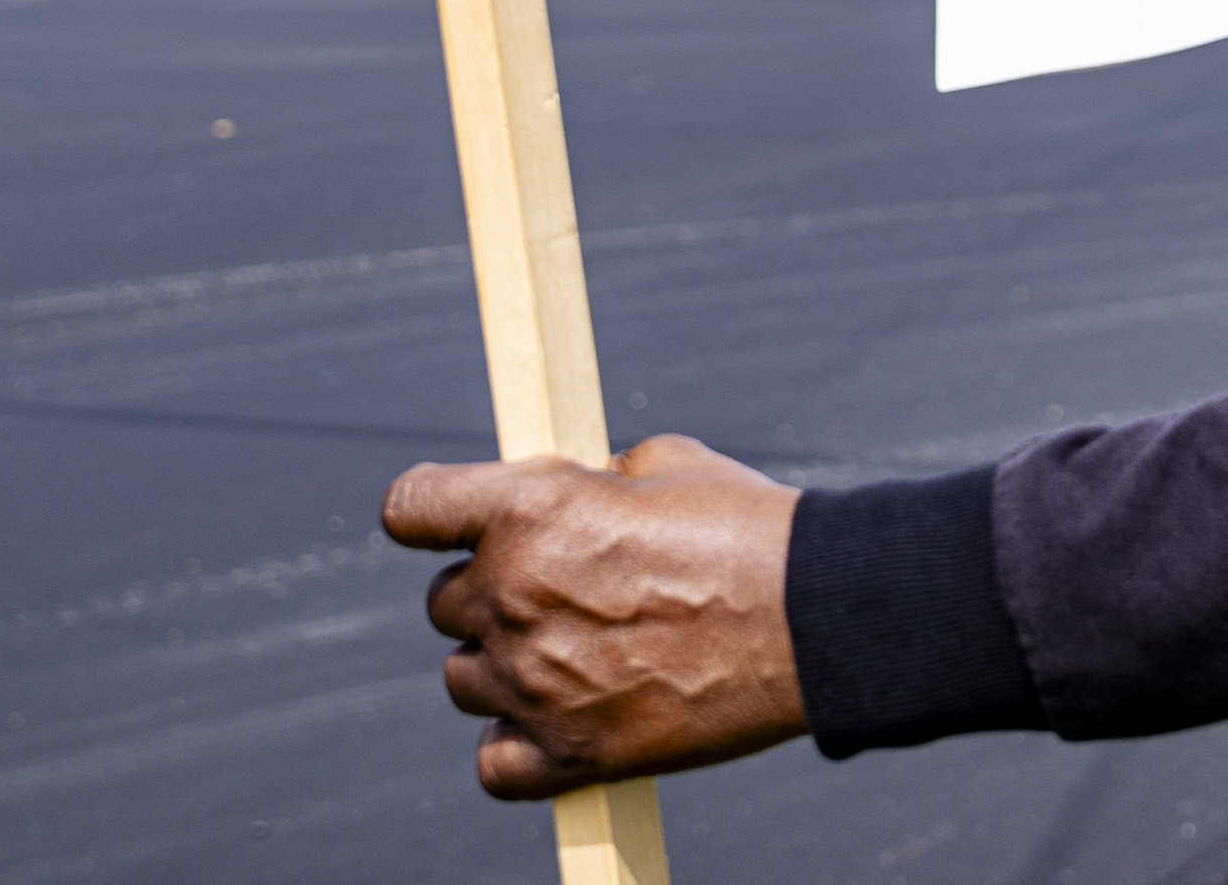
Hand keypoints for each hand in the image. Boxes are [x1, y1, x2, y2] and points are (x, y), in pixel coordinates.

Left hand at [381, 434, 807, 798]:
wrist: (818, 617)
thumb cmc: (748, 528)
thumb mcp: (663, 463)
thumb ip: (591, 481)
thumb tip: (575, 495)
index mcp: (527, 510)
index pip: (408, 507)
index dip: (429, 512)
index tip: (451, 520)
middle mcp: (513, 596)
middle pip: (441, 601)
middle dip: (489, 590)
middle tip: (559, 589)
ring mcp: (536, 682)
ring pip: (463, 680)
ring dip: (503, 665)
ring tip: (574, 654)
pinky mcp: (572, 754)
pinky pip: (493, 764)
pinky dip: (515, 746)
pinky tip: (558, 720)